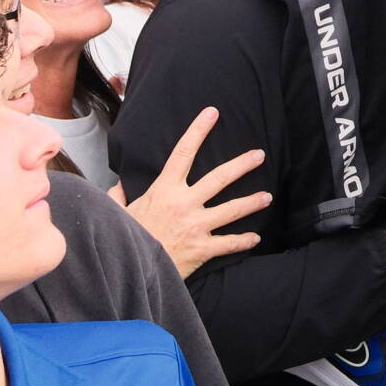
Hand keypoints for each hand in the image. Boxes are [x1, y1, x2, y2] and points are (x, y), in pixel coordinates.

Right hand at [113, 107, 271, 279]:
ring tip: (267, 197)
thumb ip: (118, 198)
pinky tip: (255, 238)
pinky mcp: (203, 248)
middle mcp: (185, 203)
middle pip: (220, 178)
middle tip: (260, 155)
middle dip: (242, 164)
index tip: (212, 113)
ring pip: (232, 209)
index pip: (183, 153)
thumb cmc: (126, 241)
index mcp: (165, 190)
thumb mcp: (119, 215)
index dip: (198, 131)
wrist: (130, 272)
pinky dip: (243, 241)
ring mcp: (197, 226)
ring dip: (252, 202)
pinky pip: (229, 243)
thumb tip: (118, 187)